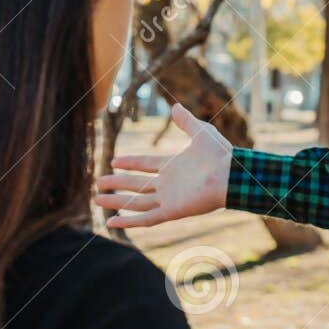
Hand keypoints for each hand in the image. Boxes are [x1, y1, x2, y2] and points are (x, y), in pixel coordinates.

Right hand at [94, 103, 232, 228]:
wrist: (231, 174)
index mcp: (173, 166)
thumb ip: (186, 121)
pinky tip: (112, 222)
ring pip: (137, 202)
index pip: (145, 165)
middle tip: (98, 183)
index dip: (129, 163)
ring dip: (117, 201)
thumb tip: (175, 106)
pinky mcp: (171, 211)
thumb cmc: (220, 154)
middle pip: (136, 185)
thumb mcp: (200, 131)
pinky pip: (146, 218)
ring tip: (97, 199)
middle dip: (117, 184)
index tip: (113, 160)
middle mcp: (169, 184)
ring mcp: (169, 198)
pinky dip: (128, 221)